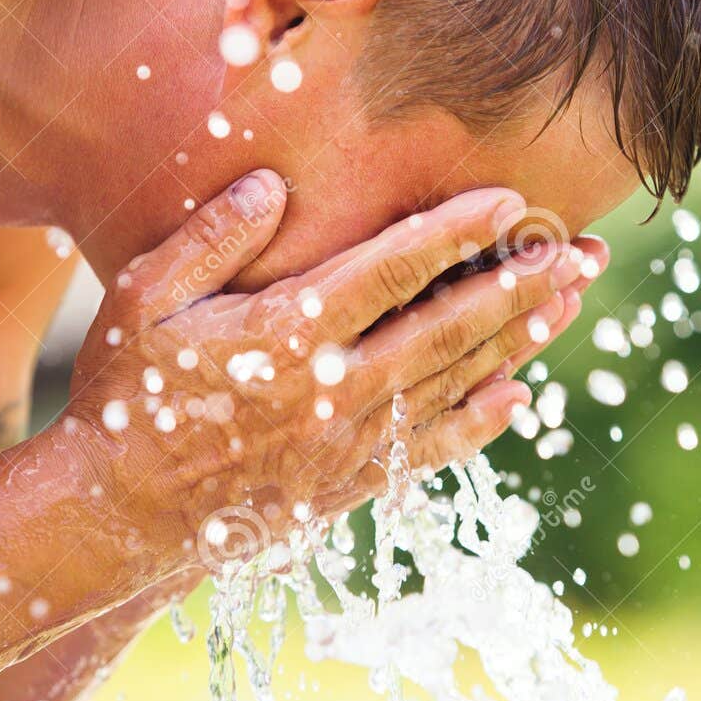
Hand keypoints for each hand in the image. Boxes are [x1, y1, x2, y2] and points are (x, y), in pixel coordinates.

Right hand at [66, 170, 603, 567]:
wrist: (120, 515)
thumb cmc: (125, 396)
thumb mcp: (142, 300)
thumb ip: (210, 240)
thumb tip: (272, 185)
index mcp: (287, 334)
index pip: (394, 269)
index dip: (458, 232)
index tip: (511, 201)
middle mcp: (334, 389)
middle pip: (450, 325)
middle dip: (522, 285)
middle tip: (581, 254)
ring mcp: (350, 443)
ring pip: (455, 383)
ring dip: (519, 342)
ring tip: (570, 304)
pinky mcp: (350, 485)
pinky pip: (434, 450)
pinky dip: (483, 423)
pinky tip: (521, 397)